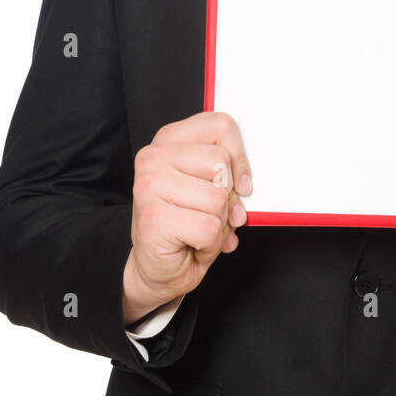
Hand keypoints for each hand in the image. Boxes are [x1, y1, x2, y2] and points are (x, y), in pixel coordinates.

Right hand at [122, 110, 251, 324]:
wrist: (156, 269)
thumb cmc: (184, 226)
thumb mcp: (208, 187)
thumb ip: (226, 174)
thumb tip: (245, 185)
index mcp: (170, 140)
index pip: (220, 126)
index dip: (240, 157)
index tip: (242, 183)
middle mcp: (154, 157)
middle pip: (222, 163)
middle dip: (228, 197)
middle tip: (212, 214)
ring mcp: (150, 186)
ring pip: (218, 198)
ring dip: (219, 224)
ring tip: (199, 230)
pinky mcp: (153, 217)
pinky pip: (209, 228)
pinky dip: (210, 245)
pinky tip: (193, 245)